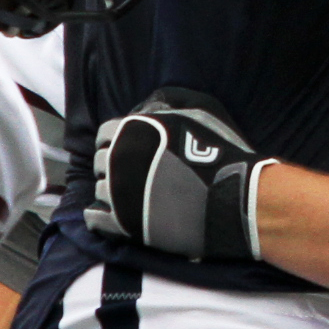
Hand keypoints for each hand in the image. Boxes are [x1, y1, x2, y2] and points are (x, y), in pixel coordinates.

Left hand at [88, 89, 267, 262]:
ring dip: (112, 192)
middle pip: (100, 162)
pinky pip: (96, 220)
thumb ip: (167, 104)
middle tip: (132, 173)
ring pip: (100, 191)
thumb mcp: (198, 112)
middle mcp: (117, 159)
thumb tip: (147, 105)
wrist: (232, 198)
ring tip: (131, 196)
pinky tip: (111, 215)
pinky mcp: (124, 224)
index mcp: (131, 130)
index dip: (117, 140)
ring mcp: (118, 193)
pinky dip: (99, 217)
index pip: (105, 134)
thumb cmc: (220, 151)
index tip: (129, 149)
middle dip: (113, 166)